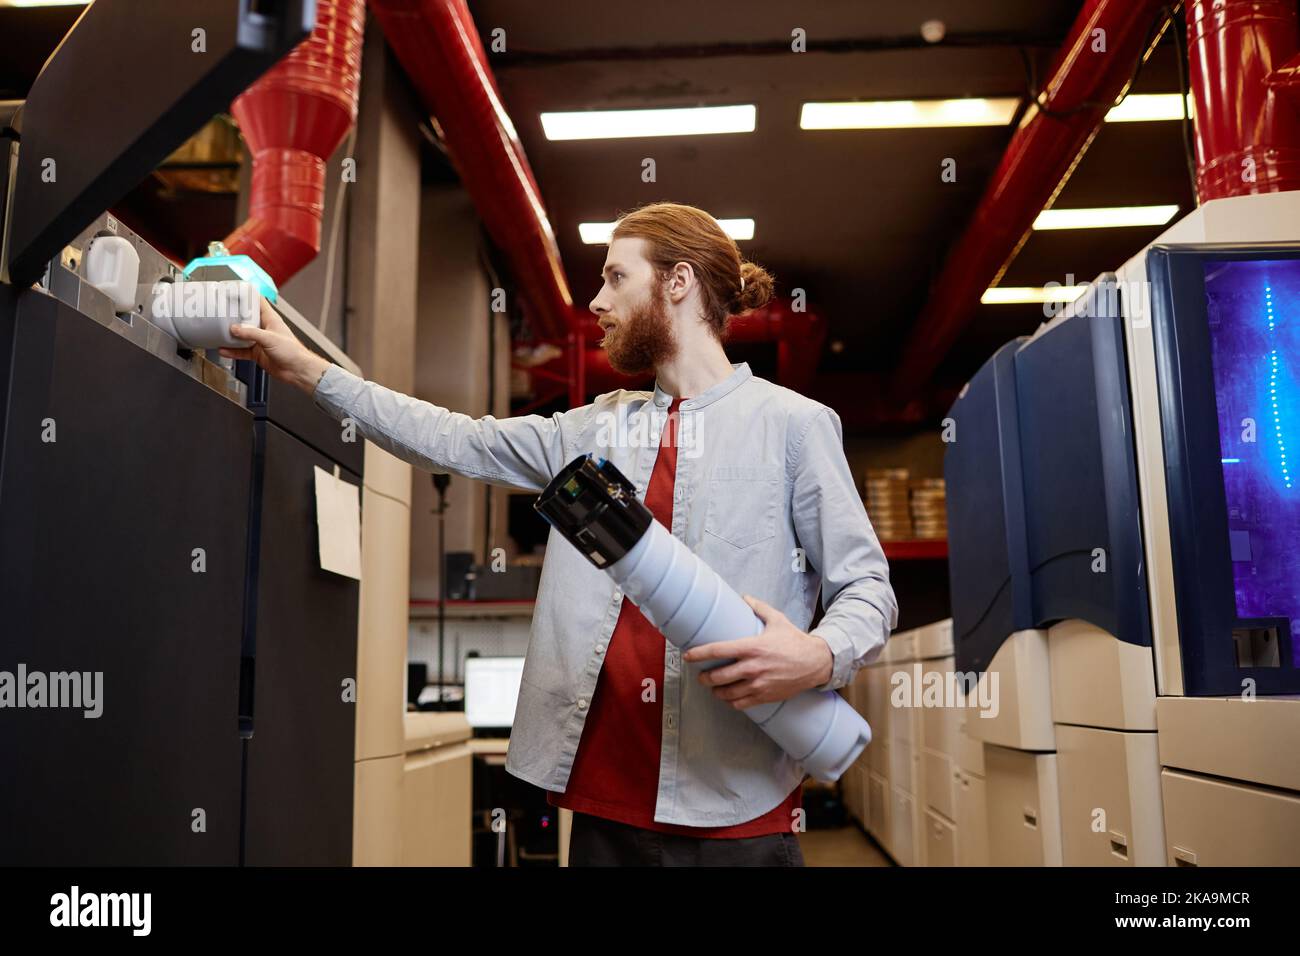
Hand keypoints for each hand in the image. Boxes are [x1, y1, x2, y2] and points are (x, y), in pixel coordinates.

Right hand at [219, 297, 330, 393]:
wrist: (297, 371)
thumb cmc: (293, 352)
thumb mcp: (270, 338)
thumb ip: (251, 333)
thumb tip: (235, 329)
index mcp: (271, 319)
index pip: (258, 302)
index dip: (247, 295)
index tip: (235, 291)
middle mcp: (264, 329)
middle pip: (246, 319)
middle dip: (234, 316)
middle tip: (221, 313)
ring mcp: (260, 341)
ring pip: (242, 336)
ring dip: (231, 335)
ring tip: (219, 332)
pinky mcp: (257, 353)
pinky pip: (241, 351)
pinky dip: (232, 351)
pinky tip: (224, 350)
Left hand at [683, 595, 833, 709]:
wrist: (815, 663)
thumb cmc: (795, 641)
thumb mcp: (777, 620)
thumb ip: (759, 608)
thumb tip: (745, 598)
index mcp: (752, 647)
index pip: (717, 650)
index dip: (698, 654)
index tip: (688, 655)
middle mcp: (752, 667)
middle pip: (717, 676)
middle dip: (704, 677)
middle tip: (700, 675)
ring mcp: (758, 684)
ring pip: (726, 692)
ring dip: (715, 691)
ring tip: (713, 687)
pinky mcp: (765, 696)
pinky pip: (740, 703)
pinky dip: (730, 701)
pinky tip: (728, 697)